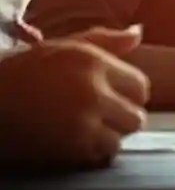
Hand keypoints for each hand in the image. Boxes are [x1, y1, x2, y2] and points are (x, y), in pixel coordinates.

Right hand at [0, 30, 148, 170]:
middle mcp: (92, 91)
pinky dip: (91, 153)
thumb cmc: (19, 73)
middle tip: (101, 118)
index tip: (114, 99)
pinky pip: (100, 155)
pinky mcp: (69, 147)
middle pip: (135, 117)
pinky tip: (73, 142)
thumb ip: (104, 41)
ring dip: (107, 139)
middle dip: (121, 120)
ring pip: (120, 139)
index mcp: (92, 62)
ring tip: (86, 131)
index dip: (129, 95)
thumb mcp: (60, 47)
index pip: (140, 87)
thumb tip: (137, 34)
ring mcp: (82, 121)